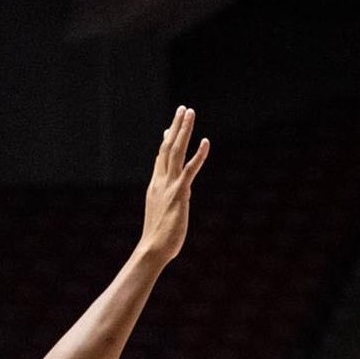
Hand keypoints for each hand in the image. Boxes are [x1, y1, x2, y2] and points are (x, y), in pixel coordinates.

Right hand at [135, 105, 209, 266]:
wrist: (153, 249)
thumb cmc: (159, 237)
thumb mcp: (161, 214)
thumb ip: (165, 203)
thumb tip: (171, 200)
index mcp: (156, 186)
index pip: (161, 158)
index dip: (166, 142)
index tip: (168, 128)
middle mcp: (160, 181)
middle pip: (167, 147)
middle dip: (176, 127)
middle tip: (183, 109)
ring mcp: (169, 185)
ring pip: (175, 151)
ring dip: (183, 130)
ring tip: (189, 112)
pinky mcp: (180, 193)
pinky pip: (189, 170)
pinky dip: (198, 155)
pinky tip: (205, 142)